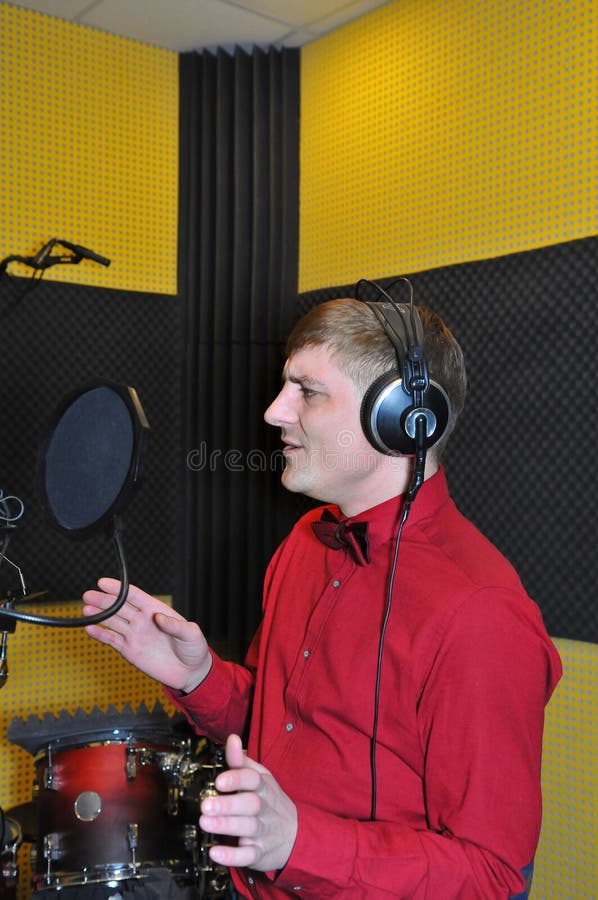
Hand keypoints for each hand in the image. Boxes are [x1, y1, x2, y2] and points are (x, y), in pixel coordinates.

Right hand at [83, 578, 211, 692]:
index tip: (103, 583)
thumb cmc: (193, 649)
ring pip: (112, 622)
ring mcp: (134, 634)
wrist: (190, 672)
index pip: (134, 596)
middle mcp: (142, 620)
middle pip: (119, 607)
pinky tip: (89, 629)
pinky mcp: (129, 651)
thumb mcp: (191, 634)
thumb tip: (158, 617)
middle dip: (103, 601)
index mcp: (156, 610)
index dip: (118, 589)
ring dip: (99, 615)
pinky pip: (112, 640)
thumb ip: (176, 626)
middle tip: (87, 595)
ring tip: (85, 609)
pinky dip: (100, 635)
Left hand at [200, 734, 297, 871]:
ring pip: (247, 827)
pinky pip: (248, 855)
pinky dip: (232, 856)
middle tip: (206, 805)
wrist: (296, 834)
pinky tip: (216, 853)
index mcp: (263, 787)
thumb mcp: (260, 777)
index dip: (237, 779)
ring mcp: (263, 831)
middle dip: (228, 805)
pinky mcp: (260, 853)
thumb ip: (242, 761)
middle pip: (250, 804)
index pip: (253, 780)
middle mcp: (264, 808)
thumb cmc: (271, 801)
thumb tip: (232, 738)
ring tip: (205, 822)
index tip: (219, 781)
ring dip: (226, 825)